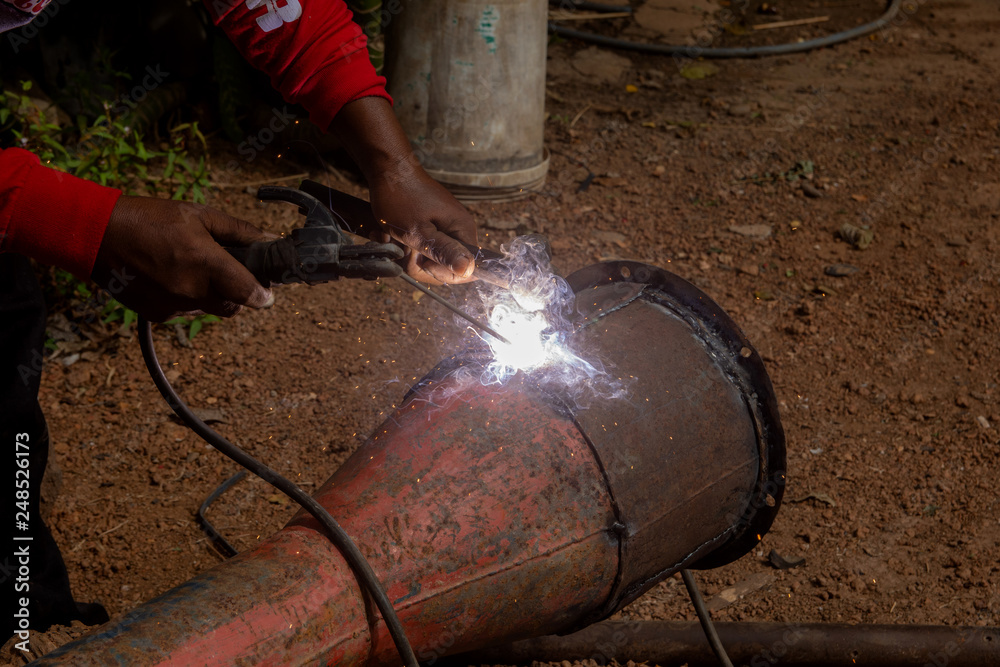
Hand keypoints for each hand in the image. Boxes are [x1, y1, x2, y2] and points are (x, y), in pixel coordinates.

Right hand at [92, 196, 274, 321]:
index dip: (262, 295)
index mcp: (207, 263)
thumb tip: (269, 239)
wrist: (97, 234)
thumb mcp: (199, 214)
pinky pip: (183, 311)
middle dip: (235, 294)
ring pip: (207, 309)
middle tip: (226, 273)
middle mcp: (192, 290)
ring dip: (208, 295)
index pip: (249, 294)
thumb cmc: (151, 218)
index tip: (265, 291)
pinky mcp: (157, 314)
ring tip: (189, 267)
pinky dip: (184, 298)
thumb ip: (239, 231)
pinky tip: (169, 275)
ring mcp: (173, 305)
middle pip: (231, 307)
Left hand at [330, 97, 477, 284]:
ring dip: (407, 253)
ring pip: (429, 257)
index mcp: (462, 230)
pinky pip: (421, 245)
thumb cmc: (401, 196)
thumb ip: (443, 251)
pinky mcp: (430, 223)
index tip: (421, 262)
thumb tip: (467, 269)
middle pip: (446, 265)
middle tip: (403, 247)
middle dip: (420, 263)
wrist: (386, 168)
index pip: (466, 269)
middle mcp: (457, 229)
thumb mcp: (418, 230)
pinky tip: (388, 234)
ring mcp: (443, 226)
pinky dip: (403, 243)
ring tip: (392, 237)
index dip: (443, 273)